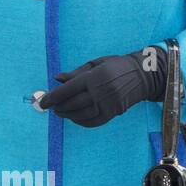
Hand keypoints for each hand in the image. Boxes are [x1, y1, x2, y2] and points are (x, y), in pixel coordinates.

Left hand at [38, 46, 167, 126]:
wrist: (142, 75)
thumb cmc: (116, 66)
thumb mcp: (96, 63)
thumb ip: (76, 72)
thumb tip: (57, 79)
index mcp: (94, 77)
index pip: (68, 90)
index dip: (53, 97)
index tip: (43, 102)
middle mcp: (100, 91)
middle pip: (73, 104)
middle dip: (59, 107)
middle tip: (51, 107)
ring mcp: (108, 104)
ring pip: (81, 115)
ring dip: (68, 115)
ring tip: (61, 112)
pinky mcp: (113, 112)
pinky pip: (93, 121)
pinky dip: (81, 122)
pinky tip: (74, 118)